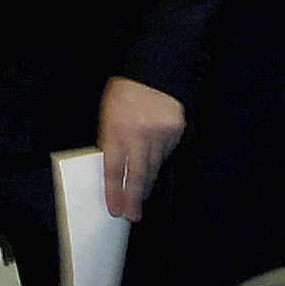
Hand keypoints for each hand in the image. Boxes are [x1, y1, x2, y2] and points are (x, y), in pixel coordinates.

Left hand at [97, 78, 184, 221]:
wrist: (155, 69)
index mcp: (116, 131)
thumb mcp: (108, 114)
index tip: (115, 210)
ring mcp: (160, 136)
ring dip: (148, 183)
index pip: (113, 171)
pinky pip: (167, 153)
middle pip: (137, 177)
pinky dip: (160, 161)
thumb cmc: (125, 90)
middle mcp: (139, 137)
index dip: (114, 194)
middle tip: (133, 216)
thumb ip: (110, 139)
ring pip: (154, 168)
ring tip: (143, 194)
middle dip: (134, 199)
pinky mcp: (176, 132)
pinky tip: (156, 164)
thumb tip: (114, 165)